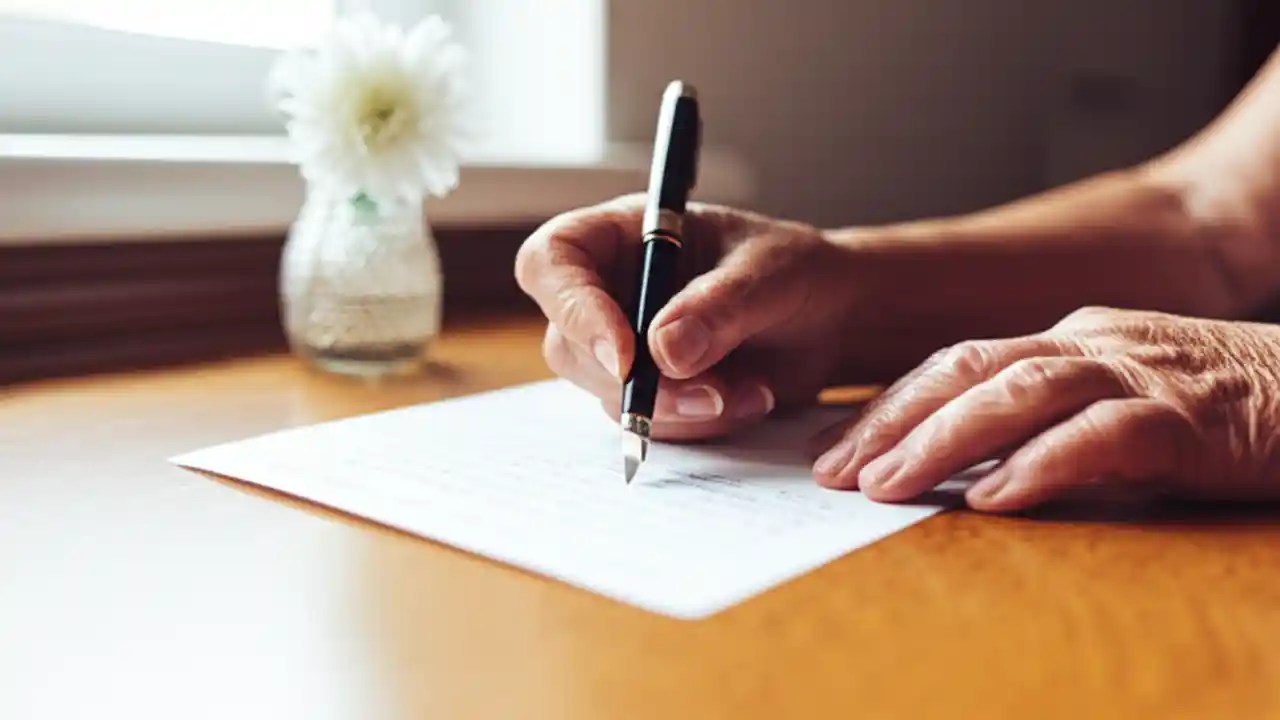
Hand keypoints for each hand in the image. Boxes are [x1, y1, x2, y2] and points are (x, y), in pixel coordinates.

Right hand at [515, 195, 857, 439]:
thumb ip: (719, 305)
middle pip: (567, 343)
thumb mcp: (769, 273)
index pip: (553, 262)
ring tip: (750, 392)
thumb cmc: (797, 271)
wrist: (832, 321)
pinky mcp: (651, 393)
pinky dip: (701, 425)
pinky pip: (649, 426)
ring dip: (676, 410)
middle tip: (709, 395)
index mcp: (623, 235)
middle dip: (636, 383)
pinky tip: (751, 400)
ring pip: (608, 396)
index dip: (570, 307)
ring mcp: (625, 348)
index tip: (622, 355)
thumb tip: (662, 351)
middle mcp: (611, 291)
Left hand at [813, 307, 1279, 510]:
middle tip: (832, 471)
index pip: (956, 363)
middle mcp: (1090, 344)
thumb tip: (972, 473)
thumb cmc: (1224, 405)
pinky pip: (1102, 438)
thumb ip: (1051, 423)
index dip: (890, 405)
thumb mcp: (1121, 401)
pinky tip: (993, 499)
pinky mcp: (1188, 418)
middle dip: (892, 420)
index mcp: (1069, 339)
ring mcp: (1139, 374)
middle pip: (968, 370)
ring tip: (886, 486)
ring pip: (1018, 393)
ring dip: (943, 440)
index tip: (836, 447)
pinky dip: (1041, 466)